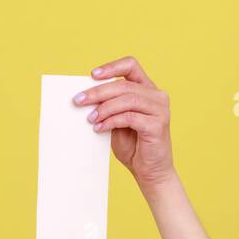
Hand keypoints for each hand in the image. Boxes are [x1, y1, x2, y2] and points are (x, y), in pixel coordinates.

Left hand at [74, 56, 174, 192]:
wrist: (150, 172)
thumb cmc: (133, 146)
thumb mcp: (117, 122)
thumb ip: (109, 108)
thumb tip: (85, 98)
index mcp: (147, 90)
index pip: (131, 66)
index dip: (111, 67)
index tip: (92, 75)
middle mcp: (157, 96)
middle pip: (124, 84)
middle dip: (98, 92)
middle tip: (79, 100)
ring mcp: (160, 109)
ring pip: (127, 98)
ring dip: (104, 107)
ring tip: (90, 118)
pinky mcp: (157, 125)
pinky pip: (129, 116)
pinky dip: (111, 121)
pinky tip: (100, 128)